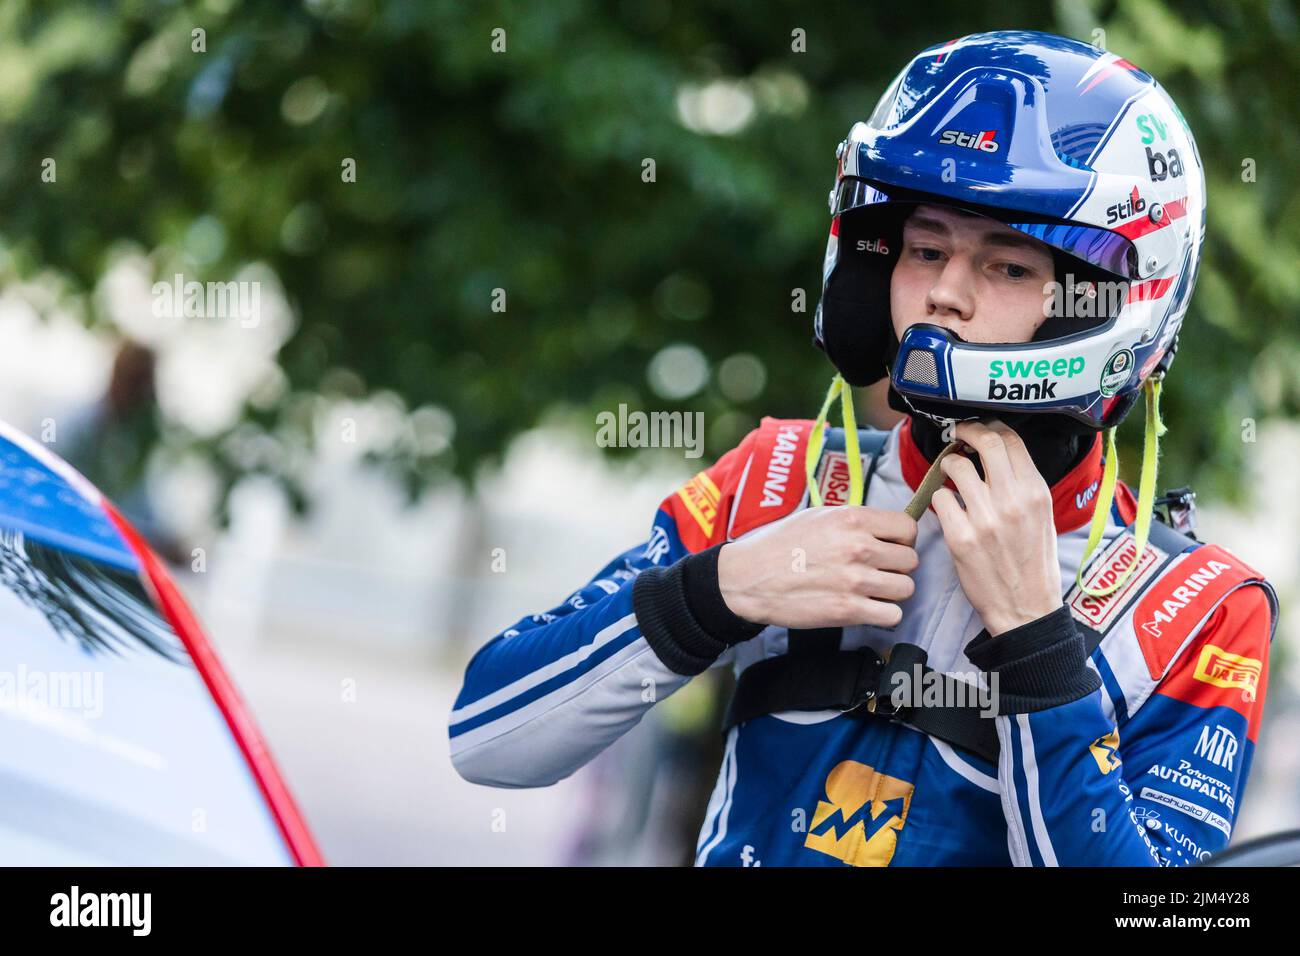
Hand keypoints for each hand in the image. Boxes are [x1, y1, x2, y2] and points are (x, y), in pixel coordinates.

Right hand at [717, 505, 918, 629]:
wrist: (749, 577)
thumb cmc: (781, 544)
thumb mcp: (819, 516)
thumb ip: (855, 521)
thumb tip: (887, 529)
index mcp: (852, 519)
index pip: (907, 528)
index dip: (901, 540)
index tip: (889, 547)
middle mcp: (858, 547)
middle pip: (910, 560)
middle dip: (896, 567)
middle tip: (876, 571)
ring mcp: (855, 580)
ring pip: (906, 588)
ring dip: (891, 592)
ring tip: (870, 590)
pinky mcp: (849, 610)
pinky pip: (893, 615)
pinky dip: (883, 614)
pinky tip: (866, 607)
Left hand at [930, 419, 1062, 635]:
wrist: (1026, 608)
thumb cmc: (1033, 562)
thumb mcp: (1043, 516)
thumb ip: (1023, 484)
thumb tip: (999, 454)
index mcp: (1036, 492)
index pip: (1011, 440)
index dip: (989, 427)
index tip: (977, 428)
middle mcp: (1013, 500)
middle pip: (985, 441)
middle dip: (966, 431)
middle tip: (956, 434)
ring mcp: (985, 518)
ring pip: (956, 467)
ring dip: (949, 466)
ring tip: (950, 474)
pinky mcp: (960, 537)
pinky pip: (941, 499)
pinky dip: (941, 499)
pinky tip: (949, 508)